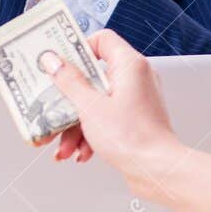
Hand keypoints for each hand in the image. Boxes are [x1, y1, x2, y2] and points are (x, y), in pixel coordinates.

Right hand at [39, 29, 183, 198]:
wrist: (157, 171)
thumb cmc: (133, 139)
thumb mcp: (90, 107)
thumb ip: (69, 81)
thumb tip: (54, 61)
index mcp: (129, 65)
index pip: (101, 40)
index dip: (77, 49)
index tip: (58, 63)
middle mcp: (136, 78)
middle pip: (93, 77)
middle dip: (70, 100)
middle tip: (53, 108)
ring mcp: (136, 99)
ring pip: (96, 102)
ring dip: (76, 124)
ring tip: (64, 145)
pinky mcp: (134, 118)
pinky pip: (106, 118)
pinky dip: (91, 133)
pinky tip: (81, 152)